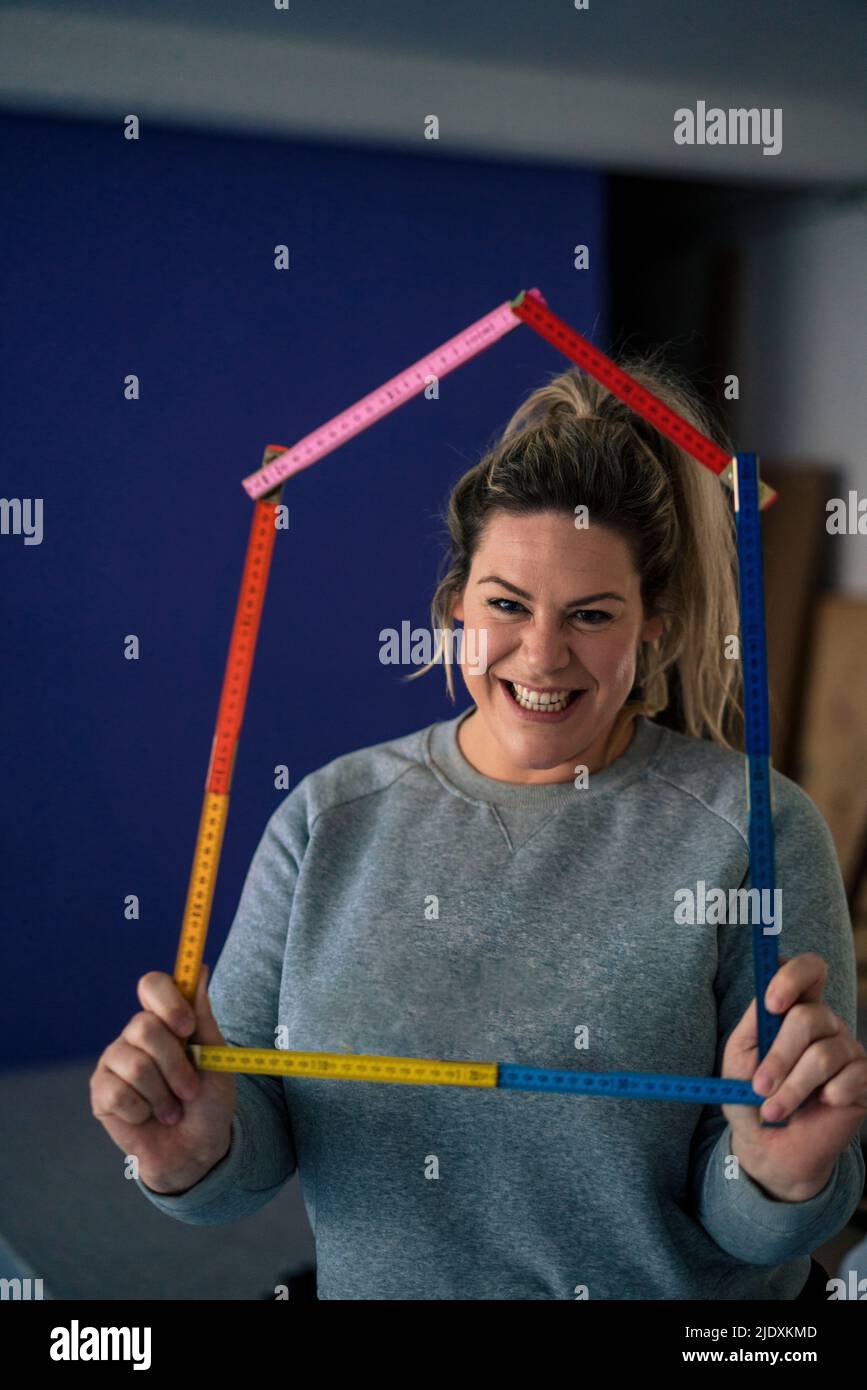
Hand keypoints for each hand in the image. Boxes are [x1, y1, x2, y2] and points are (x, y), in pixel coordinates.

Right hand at [90, 965, 235, 1193]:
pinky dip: (143, 1112)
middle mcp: (135, 1036)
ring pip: (134, 1065)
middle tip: (190, 1090)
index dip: (168, 1002)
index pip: (152, 985)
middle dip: (175, 1065)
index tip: (187, 1028)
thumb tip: (199, 968)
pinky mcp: (100, 1093)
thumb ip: (202, 1015)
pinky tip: (148, 1117)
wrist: (197, 1149)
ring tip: (172, 1109)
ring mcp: (114, 1062)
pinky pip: (118, 1093)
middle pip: (144, 1028)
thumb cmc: (208, 1100)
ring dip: (163, 1095)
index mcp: (164, 1020)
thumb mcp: (215, 1057)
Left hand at [720, 952, 866, 1201]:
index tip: (771, 1003)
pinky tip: (817, 1107)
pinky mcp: (864, 1079)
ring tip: (774, 1110)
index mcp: (795, 1008)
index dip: (793, 977)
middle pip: (809, 1017)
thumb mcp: (740, 1057)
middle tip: (760, 1086)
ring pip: (822, 1055)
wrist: (770, 1145)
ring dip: (792, 1088)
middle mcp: (826, 1023)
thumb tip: (764, 998)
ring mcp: (848, 1050)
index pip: (809, 970)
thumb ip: (753, 1025)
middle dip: (779, 1056)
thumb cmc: (751, 1095)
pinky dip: (822, 1099)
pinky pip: (847, 1080)